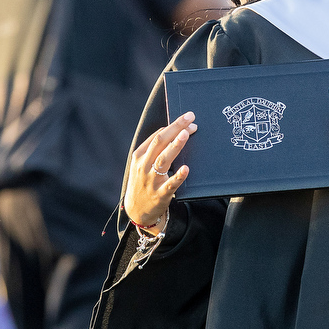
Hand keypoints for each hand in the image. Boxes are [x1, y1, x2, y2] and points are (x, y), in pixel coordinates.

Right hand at [124, 111, 195, 232]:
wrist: (137, 211)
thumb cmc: (143, 182)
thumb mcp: (142, 164)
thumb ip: (154, 150)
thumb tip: (174, 130)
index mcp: (139, 156)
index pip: (156, 136)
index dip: (173, 125)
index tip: (187, 119)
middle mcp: (143, 166)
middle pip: (159, 142)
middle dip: (176, 128)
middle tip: (190, 118)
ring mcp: (151, 180)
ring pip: (163, 159)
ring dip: (175, 145)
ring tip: (185, 133)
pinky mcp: (160, 194)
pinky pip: (171, 184)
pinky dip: (178, 176)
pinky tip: (186, 168)